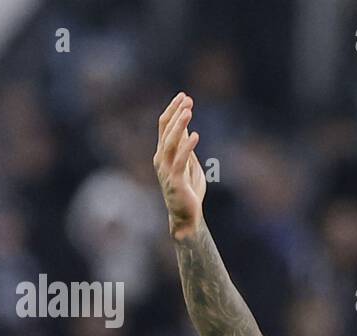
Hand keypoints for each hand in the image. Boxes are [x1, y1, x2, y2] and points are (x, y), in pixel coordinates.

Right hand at [154, 92, 205, 239]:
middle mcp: (161, 158)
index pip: (164, 126)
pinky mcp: (175, 180)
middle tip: (187, 98)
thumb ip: (186, 148)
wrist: (186, 216)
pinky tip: (195, 135)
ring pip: (171, 142)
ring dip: (180, 125)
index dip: (173, 110)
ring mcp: (166, 169)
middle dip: (176, 113)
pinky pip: (180, 160)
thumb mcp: (189, 164)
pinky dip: (187, 147)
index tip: (184, 96)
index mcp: (163, 153)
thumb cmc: (188, 191)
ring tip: (189, 111)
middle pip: (166, 130)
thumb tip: (187, 130)